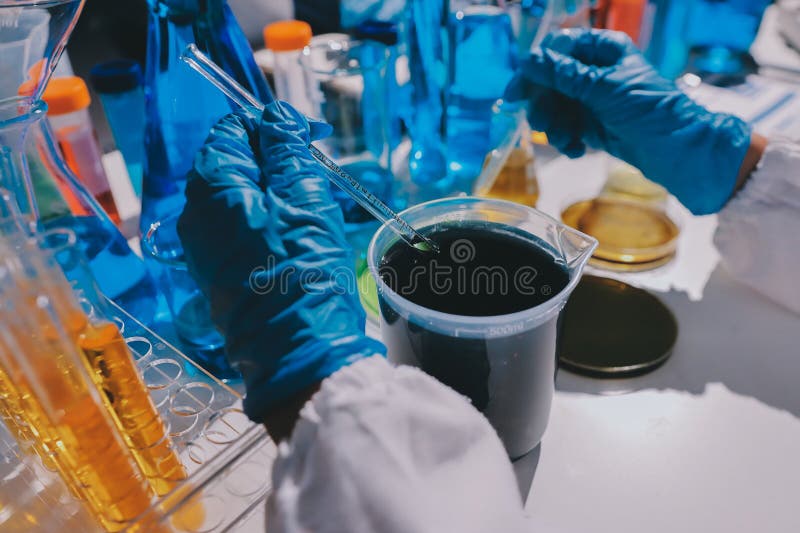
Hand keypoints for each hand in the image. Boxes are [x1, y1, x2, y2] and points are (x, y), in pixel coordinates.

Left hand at [178, 102, 384, 423]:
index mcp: (211, 187)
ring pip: (240, 199)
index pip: (232, 130)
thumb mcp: (302, 197)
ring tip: (312, 207)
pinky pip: (240, 230)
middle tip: (316, 174)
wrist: (295, 350)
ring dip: (275, 192)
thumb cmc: (302, 271)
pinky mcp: (219, 274)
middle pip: (233, 165)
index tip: (310, 138)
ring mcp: (204, 248)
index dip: (272, 126)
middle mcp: (196, 215)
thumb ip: (286, 148)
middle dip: (274, 160)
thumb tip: (276, 118)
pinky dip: (267, 222)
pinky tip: (296, 236)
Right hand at [504, 28, 751, 214]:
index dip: (534, 71)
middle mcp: (596, 71)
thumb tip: (528, 60)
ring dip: (555, 127)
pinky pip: (567, 127)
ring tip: (568, 143)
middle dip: (544, 105)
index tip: (516, 95)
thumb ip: (563, 74)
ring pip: (555, 107)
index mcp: (603, 49)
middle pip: (550, 82)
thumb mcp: (602, 89)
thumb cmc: (650, 112)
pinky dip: (568, 139)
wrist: (680, 152)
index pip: (556, 50)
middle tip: (542, 125)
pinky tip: (578, 150)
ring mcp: (594, 99)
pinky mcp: (595, 124)